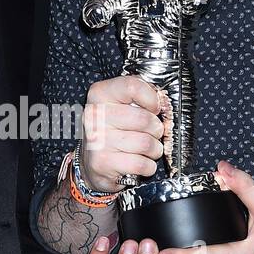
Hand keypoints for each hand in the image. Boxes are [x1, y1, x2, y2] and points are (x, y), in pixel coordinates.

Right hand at [78, 75, 170, 192]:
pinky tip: (140, 162)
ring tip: (146, 149)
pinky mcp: (103, 163)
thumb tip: (161, 100)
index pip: (132, 87)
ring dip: (154, 149)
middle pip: (144, 119)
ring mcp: (98, 140)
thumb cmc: (111, 130)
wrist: (92, 162)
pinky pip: (141, 164)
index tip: (154, 107)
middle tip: (151, 132)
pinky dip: (148, 166)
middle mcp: (95, 116)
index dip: (152, 98)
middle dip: (156, 129)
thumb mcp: (119, 104)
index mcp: (100, 94)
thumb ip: (138, 95)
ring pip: (145, 143)